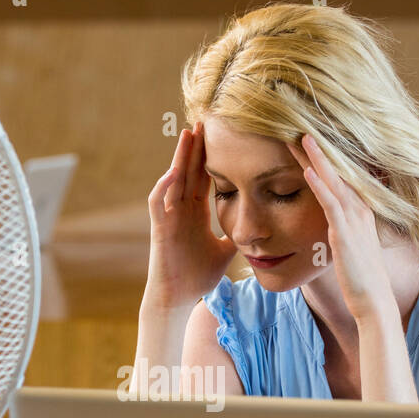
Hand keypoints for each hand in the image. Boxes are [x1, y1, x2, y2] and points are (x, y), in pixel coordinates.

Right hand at [145, 121, 238, 310]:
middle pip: (190, 170)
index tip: (226, 136)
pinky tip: (174, 171)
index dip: (214, 157)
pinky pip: (159, 202)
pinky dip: (164, 186)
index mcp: (196, 213)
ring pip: (173, 179)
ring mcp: (169, 217)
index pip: (205, 177)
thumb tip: (260, 224)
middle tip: (208, 119)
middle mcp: (181, 209)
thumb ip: (238, 234)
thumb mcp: (225, 251)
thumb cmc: (198, 276)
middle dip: (198, 147)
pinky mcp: (159, 228)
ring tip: (189, 133)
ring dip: (180, 157)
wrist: (178, 298)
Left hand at [286, 133, 397, 325]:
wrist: (373, 300)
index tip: (310, 138)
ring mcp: (353, 220)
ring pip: (333, 181)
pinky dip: (319, 185)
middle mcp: (359, 210)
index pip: (341, 177)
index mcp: (360, 211)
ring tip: (301, 137)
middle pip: (337, 172)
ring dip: (316, 158)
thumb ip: (344, 232)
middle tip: (300, 126)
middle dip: (319, 149)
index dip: (326, 157)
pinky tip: (308, 170)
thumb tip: (334, 227)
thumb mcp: (352, 248)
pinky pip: (330, 204)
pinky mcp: (344, 234)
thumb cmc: (361, 278)